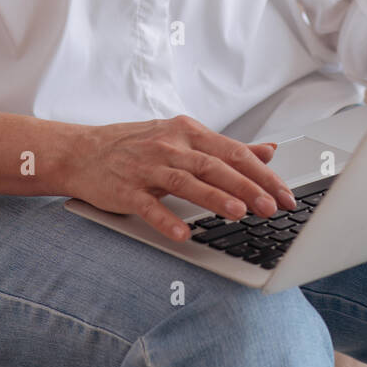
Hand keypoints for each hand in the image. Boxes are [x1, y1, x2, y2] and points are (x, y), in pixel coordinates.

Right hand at [63, 114, 296, 241]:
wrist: (81, 151)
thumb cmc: (136, 145)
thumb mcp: (182, 138)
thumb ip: (225, 147)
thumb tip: (268, 150)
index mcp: (187, 132)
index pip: (233, 152)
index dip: (263, 174)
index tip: (286, 194)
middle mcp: (170, 145)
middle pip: (215, 165)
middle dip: (248, 187)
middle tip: (273, 207)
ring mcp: (147, 167)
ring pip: (186, 181)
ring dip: (214, 197)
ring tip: (239, 213)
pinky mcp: (126, 189)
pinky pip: (148, 205)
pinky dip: (166, 219)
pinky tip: (184, 234)